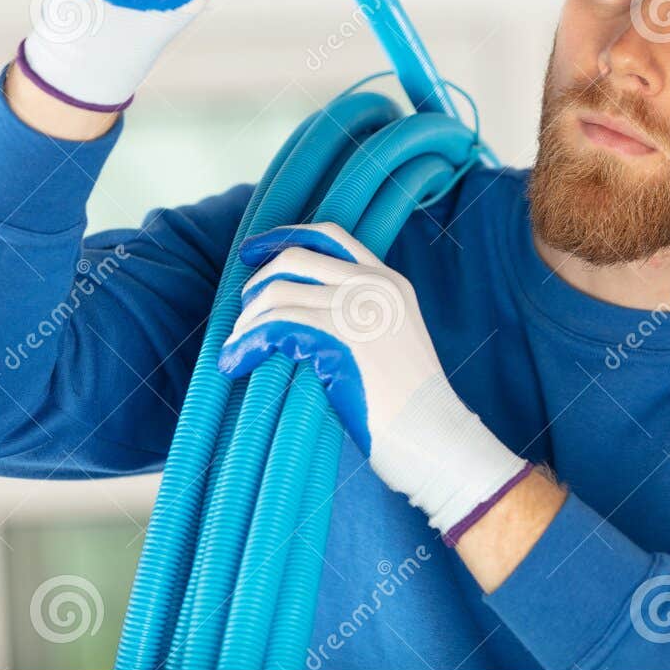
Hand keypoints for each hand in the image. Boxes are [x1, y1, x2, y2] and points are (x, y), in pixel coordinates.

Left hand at [218, 223, 530, 540]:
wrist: (435, 434)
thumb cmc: (411, 405)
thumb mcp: (392, 342)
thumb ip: (360, 318)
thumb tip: (301, 316)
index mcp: (389, 281)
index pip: (330, 236)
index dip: (284, 237)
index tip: (253, 252)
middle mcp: (374, 285)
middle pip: (296, 257)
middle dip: (258, 282)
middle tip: (242, 314)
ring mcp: (359, 309)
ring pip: (279, 292)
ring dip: (246, 320)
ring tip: (235, 347)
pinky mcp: (342, 339)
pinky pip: (276, 326)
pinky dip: (246, 341)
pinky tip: (234, 361)